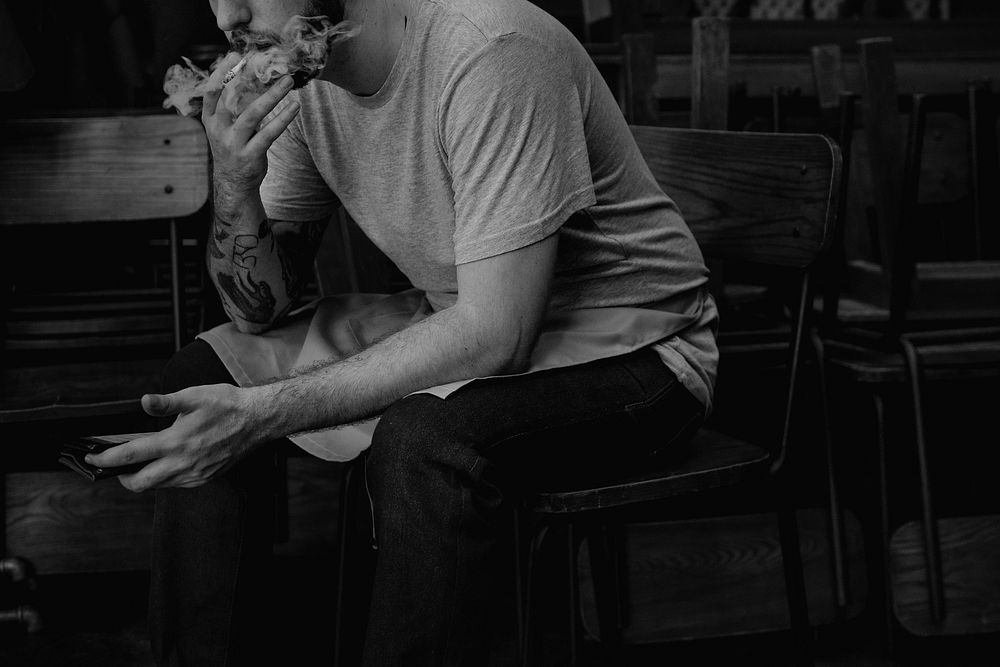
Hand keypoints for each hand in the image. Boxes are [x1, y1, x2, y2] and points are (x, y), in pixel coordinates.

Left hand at [85, 384, 270, 491]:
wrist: (258, 420)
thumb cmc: (228, 405)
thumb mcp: (194, 396)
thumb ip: (166, 402)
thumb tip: (144, 401)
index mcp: (176, 441)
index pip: (130, 456)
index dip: (105, 459)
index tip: (93, 459)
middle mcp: (184, 463)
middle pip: (140, 483)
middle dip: (121, 478)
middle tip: (114, 466)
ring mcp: (195, 474)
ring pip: (159, 485)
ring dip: (144, 477)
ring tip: (140, 462)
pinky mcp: (206, 478)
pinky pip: (177, 484)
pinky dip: (165, 477)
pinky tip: (168, 462)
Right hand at [202, 67, 300, 204]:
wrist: (233, 183)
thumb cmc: (233, 148)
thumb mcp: (225, 127)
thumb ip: (233, 107)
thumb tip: (249, 78)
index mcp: (210, 120)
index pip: (211, 91)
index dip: (221, 72)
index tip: (234, 56)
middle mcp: (219, 130)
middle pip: (232, 98)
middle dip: (248, 78)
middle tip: (267, 63)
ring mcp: (234, 143)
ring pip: (253, 114)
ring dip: (272, 96)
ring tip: (288, 82)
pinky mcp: (251, 155)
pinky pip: (269, 133)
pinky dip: (283, 118)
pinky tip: (294, 106)